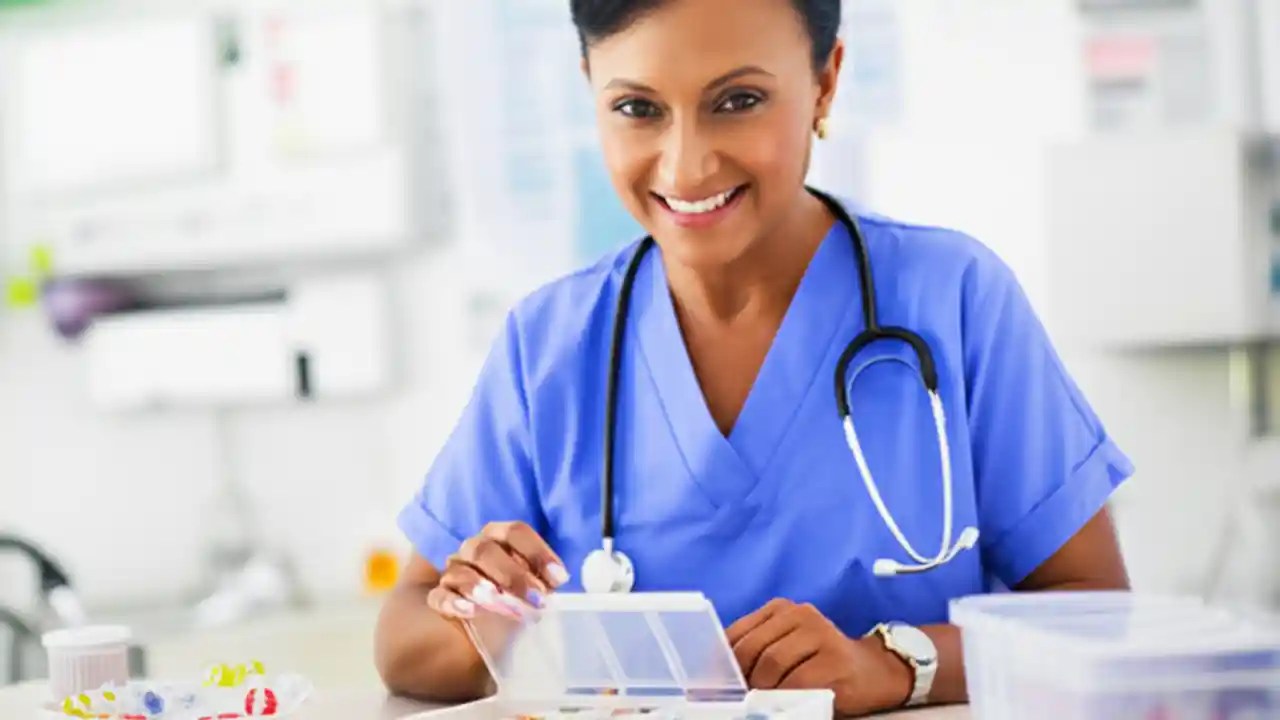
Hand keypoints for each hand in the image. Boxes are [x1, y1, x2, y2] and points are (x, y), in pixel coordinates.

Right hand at [426, 521, 570, 620]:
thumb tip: (558, 582)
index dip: (537, 552)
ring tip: (500, 604)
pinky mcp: (438, 598)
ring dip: (482, 586)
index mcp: (500, 538)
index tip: (559, 579)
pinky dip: (453, 602)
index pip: (515, 532)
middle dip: (513, 574)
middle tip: (536, 599)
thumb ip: (543, 581)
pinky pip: (439, 596)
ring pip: (461, 570)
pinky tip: (470, 611)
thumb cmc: (516, 599)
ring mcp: (454, 571)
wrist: (486, 625)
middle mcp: (474, 549)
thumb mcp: (534, 588)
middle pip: (486, 549)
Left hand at [726, 599, 913, 716]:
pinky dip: (786, 696)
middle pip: (752, 648)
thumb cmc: (822, 663)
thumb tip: (723, 675)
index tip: (721, 683)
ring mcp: (821, 634)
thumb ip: (758, 650)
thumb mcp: (787, 646)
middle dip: (743, 677)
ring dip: (764, 689)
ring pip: (772, 664)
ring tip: (767, 700)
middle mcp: (801, 614)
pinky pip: (797, 682)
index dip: (724, 661)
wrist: (875, 672)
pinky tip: (788, 701)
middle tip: (744, 696)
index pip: (737, 632)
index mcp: (781, 608)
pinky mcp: (836, 660)